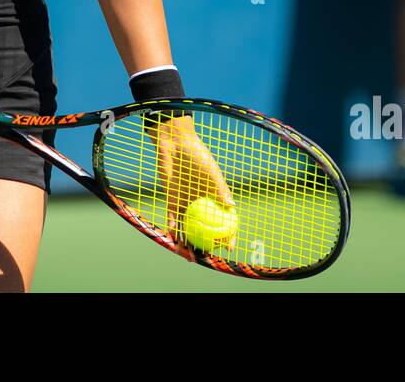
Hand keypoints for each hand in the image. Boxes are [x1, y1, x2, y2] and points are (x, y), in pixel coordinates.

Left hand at [150, 113, 236, 247]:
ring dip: (186, 243)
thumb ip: (220, 189)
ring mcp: (186, 204)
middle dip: (205, 247)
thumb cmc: (198, 156)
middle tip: (205, 258)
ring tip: (187, 255)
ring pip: (187, 229)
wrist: (175, 145)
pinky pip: (172, 219)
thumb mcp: (211, 172)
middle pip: (204, 231)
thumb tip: (232, 207)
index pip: (223, 222)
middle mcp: (200, 205)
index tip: (229, 248)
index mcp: (214, 200)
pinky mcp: (171, 201)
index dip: (227, 237)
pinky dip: (173, 228)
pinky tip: (173, 237)